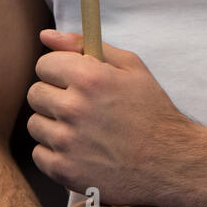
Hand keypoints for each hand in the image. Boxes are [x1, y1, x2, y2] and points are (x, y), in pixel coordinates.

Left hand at [27, 29, 197, 204]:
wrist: (171, 161)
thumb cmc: (151, 110)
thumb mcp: (130, 67)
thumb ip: (84, 45)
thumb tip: (45, 35)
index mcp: (90, 78)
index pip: (44, 64)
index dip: (60, 70)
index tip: (74, 80)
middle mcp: (74, 109)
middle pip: (35, 93)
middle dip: (55, 96)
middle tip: (80, 106)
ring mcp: (68, 143)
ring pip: (35, 124)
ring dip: (53, 125)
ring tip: (82, 130)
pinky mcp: (65, 171)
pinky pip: (39, 154)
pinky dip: (55, 153)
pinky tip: (80, 150)